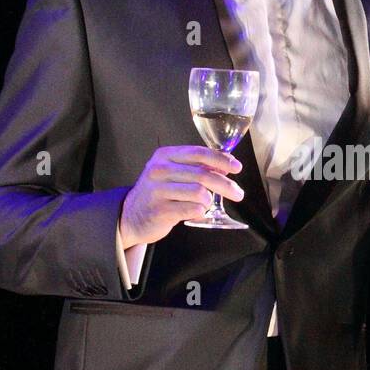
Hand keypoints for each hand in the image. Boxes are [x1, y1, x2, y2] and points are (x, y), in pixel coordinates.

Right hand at [118, 145, 243, 246]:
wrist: (131, 216)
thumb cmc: (158, 193)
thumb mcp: (172, 173)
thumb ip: (195, 167)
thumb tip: (226, 166)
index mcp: (164, 156)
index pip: (199, 153)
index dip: (221, 159)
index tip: (237, 167)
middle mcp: (159, 170)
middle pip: (203, 174)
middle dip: (226, 185)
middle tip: (238, 194)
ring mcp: (158, 191)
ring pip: (199, 192)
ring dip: (210, 200)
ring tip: (207, 204)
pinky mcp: (160, 210)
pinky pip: (192, 209)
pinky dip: (200, 212)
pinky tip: (197, 212)